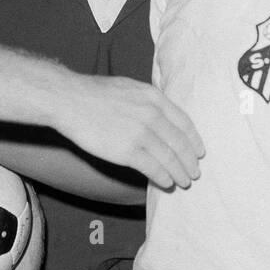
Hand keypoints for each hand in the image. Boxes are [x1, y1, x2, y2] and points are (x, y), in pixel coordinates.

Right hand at [54, 75, 204, 189]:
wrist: (70, 100)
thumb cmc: (95, 93)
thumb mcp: (130, 87)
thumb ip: (149, 101)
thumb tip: (161, 116)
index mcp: (154, 98)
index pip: (184, 123)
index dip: (194, 141)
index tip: (199, 152)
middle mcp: (152, 115)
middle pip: (180, 144)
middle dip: (190, 161)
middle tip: (195, 172)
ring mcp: (140, 134)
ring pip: (169, 159)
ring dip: (180, 173)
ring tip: (184, 181)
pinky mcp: (127, 151)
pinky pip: (153, 168)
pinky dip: (163, 177)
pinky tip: (166, 182)